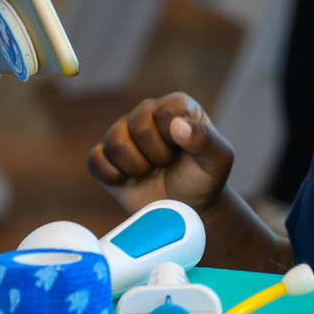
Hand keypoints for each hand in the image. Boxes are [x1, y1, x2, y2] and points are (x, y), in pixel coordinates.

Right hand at [87, 93, 234, 214]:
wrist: (186, 208)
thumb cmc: (204, 178)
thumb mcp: (217, 159)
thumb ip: (204, 139)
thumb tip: (176, 126)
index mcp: (175, 105)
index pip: (164, 112)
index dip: (173, 138)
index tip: (185, 151)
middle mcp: (146, 112)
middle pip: (137, 126)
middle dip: (157, 156)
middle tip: (167, 164)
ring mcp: (123, 133)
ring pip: (114, 143)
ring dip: (136, 167)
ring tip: (150, 172)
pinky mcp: (105, 156)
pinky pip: (95, 160)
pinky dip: (113, 177)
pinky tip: (129, 180)